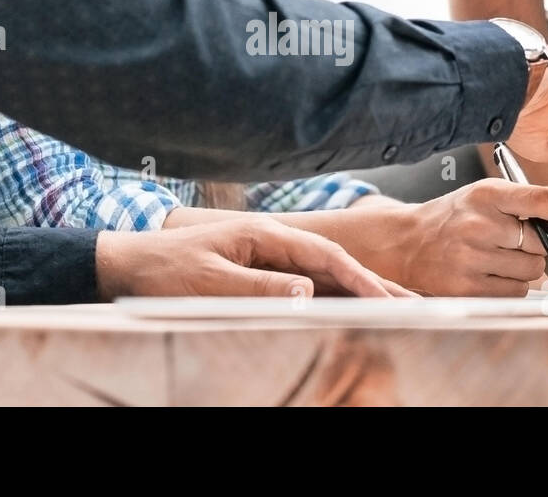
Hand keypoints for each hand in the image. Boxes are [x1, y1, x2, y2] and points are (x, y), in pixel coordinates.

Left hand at [95, 218, 412, 298]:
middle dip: (377, 285)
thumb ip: (258, 286)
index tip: (387, 302)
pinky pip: (308, 287)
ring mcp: (269, 258)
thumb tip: (309, 292)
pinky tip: (356, 311)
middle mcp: (273, 243)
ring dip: (363, 294)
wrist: (129, 262)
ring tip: (402, 310)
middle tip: (418, 305)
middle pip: (335, 265)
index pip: (325, 259)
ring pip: (327, 277)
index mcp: (265, 236)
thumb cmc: (164, 270)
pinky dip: (338, 298)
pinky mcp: (262, 274)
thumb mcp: (208, 280)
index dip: (360, 280)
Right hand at [372, 179, 547, 296]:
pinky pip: (516, 292)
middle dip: (536, 247)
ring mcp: (471, 258)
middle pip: (541, 245)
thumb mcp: (484, 196)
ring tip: (496, 258)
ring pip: (532, 272)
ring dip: (525, 269)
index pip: (539, 199)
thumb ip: (526, 202)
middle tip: (512, 242)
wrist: (406, 242)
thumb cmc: (453, 217)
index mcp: (485, 195)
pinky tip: (488, 273)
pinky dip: (511, 286)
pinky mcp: (467, 288)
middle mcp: (477, 224)